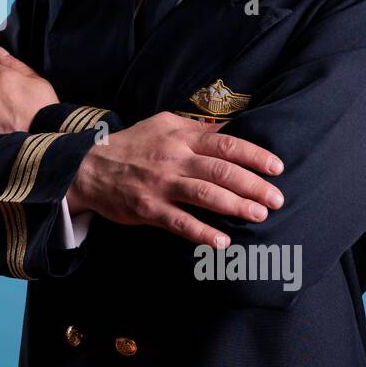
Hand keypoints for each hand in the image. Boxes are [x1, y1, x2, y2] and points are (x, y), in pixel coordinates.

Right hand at [66, 111, 284, 248]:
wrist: (87, 167)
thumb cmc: (131, 146)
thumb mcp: (162, 124)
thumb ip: (195, 129)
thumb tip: (230, 131)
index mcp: (180, 137)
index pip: (225, 144)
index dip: (254, 155)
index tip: (277, 167)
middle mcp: (174, 159)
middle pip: (222, 171)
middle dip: (254, 185)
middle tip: (277, 199)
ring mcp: (161, 185)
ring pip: (206, 195)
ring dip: (236, 206)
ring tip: (259, 215)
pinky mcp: (147, 209)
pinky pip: (179, 222)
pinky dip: (202, 233)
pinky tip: (223, 242)